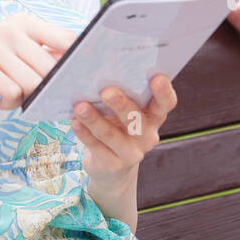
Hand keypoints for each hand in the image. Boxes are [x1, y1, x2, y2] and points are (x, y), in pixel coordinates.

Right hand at [0, 10, 76, 116]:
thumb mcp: (16, 53)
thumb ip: (44, 55)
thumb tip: (80, 66)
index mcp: (23, 21)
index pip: (65, 38)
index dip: (80, 59)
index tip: (84, 76)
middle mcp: (8, 28)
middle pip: (50, 66)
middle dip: (49, 87)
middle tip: (41, 96)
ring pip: (33, 82)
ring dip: (28, 98)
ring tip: (16, 97)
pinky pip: (13, 93)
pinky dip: (11, 104)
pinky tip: (2, 102)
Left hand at [70, 74, 176, 205]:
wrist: (111, 167)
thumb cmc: (117, 125)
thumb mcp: (124, 111)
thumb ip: (121, 94)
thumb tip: (99, 73)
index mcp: (154, 116)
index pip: (166, 103)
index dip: (164, 91)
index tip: (156, 77)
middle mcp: (147, 135)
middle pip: (136, 119)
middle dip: (121, 104)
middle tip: (106, 91)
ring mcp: (131, 153)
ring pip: (112, 135)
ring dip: (94, 119)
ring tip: (80, 107)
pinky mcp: (113, 165)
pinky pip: (97, 147)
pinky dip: (84, 133)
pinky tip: (74, 122)